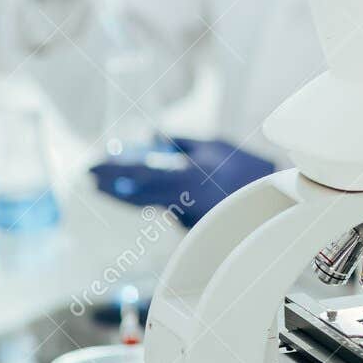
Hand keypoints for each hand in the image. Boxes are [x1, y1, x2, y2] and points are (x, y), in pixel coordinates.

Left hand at [90, 137, 274, 227]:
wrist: (272, 205)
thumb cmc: (246, 171)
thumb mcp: (215, 146)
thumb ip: (182, 142)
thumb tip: (155, 136)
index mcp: (182, 179)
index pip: (135, 174)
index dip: (110, 171)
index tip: (90, 168)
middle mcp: (178, 202)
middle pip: (134, 195)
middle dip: (112, 186)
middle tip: (93, 179)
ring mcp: (183, 217)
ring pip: (149, 202)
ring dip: (131, 192)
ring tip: (112, 182)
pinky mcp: (191, 226)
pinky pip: (167, 208)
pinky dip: (157, 198)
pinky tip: (150, 190)